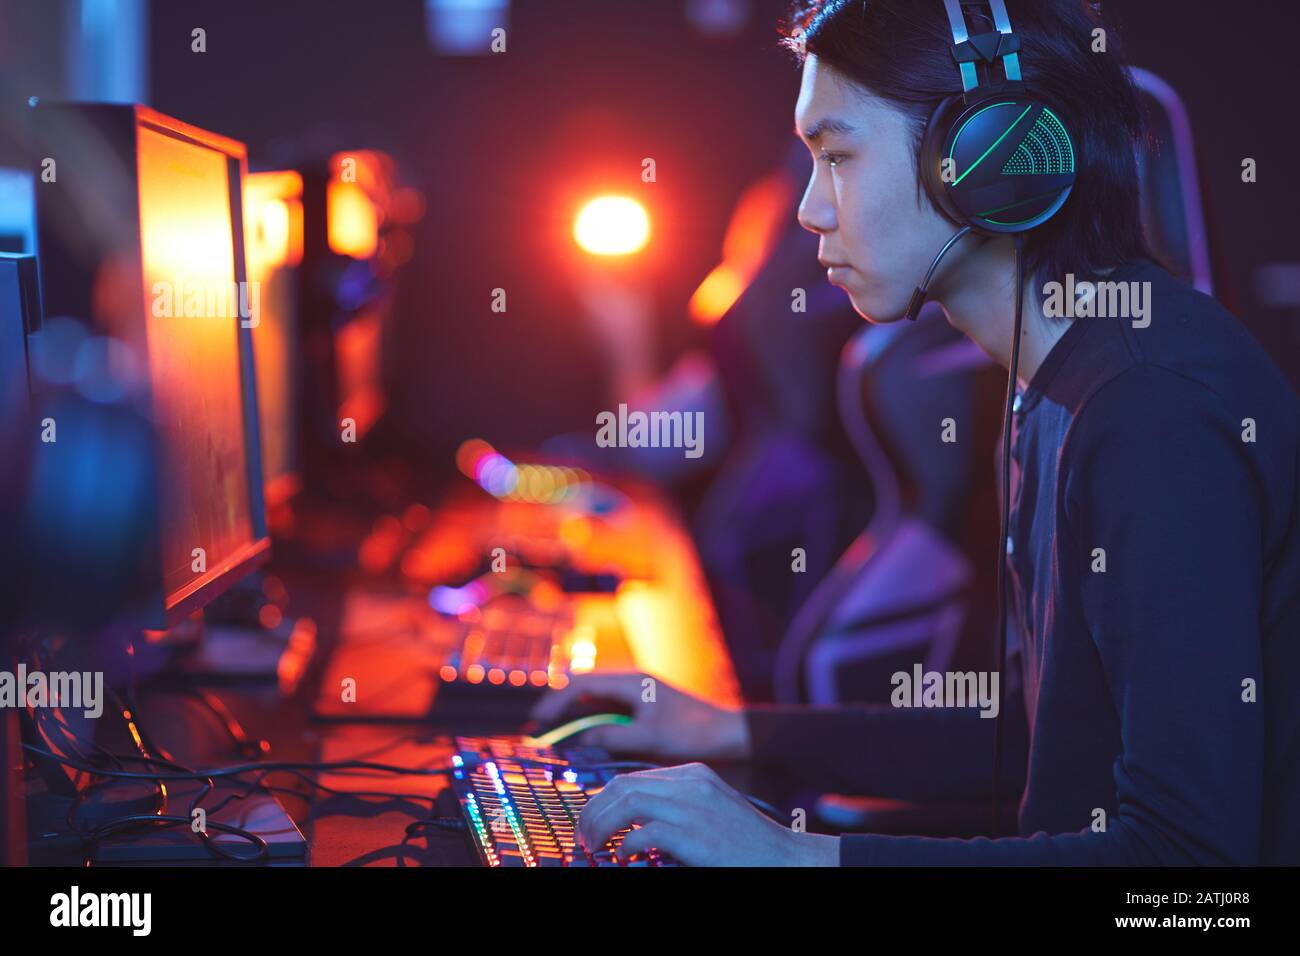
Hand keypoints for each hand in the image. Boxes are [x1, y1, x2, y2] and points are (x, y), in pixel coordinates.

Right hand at [530, 672, 750, 759]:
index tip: (539, 720)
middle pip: (583, 688)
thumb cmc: (692, 733)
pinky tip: (580, 738)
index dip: (556, 700)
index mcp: (631, 681)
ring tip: (550, 734)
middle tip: (537, 728)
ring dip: (572, 715)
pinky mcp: (640, 708)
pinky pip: (606, 711)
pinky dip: (589, 722)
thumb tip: (582, 739)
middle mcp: (630, 683)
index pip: (581, 683)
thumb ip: (613, 737)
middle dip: (558, 707)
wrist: (726, 733)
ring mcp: (635, 695)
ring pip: (593, 701)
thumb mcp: (650, 738)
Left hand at [578, 762, 839, 865]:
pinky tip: (623, 857)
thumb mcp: (709, 811)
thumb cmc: (746, 843)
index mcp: (693, 774)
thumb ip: (676, 806)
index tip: (591, 820)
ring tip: (593, 847)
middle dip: (593, 810)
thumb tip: (631, 823)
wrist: (784, 858)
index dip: (604, 799)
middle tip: (583, 836)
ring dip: (600, 826)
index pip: (633, 777)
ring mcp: (691, 805)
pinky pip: (643, 832)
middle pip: (622, 785)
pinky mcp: (692, 832)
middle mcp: (690, 783)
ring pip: (625, 803)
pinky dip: (626, 845)